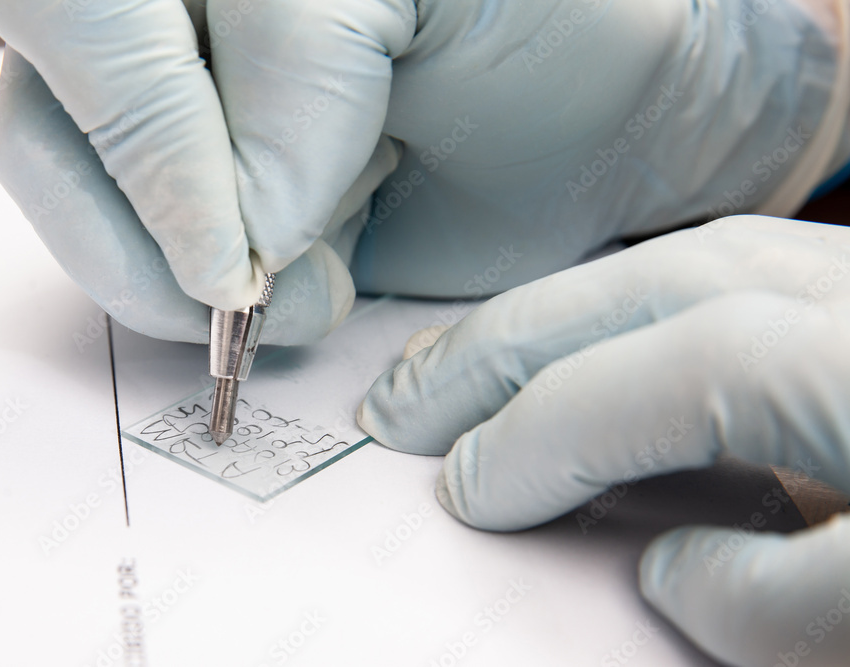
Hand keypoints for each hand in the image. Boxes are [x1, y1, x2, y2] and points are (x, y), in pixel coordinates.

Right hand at [0, 0, 844, 342]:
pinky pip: (135, 264)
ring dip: (176, 286)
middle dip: (149, 240)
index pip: (87, 19)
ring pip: (71, 207)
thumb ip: (301, 59)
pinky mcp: (212, 202)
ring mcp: (184, 114)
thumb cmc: (554, 24)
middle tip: (260, 293)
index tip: (241, 261)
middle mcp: (178, 25)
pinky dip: (202, 308)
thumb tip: (238, 215)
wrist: (610, 115)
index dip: (148, 145)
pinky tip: (311, 281)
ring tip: (313, 287)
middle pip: (45, 131)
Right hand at [358, 216, 849, 665]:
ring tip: (479, 359)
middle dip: (506, 343)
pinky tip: (605, 339)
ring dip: (566, 308)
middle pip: (655, 281)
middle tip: (405, 400)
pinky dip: (642, 301)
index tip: (467, 499)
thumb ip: (773, 602)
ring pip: (693, 252)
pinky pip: (739, 266)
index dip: (545, 439)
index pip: (682, 378)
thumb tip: (667, 570)